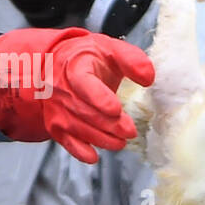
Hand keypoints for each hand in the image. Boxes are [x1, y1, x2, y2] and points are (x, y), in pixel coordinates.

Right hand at [0, 27, 153, 162]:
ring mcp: (56, 109)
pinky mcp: (56, 125)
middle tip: (130, 131)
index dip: (99, 98)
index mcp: (74, 67)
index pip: (84, 84)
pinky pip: (66, 142)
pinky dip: (79, 151)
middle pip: (84, 112)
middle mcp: (60, 89)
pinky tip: (94, 156)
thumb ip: (132, 59)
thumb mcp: (111, 48)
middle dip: (109, 125)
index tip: (116, 109)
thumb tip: (148, 78)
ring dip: (101, 139)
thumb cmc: (88, 58)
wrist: (58, 65)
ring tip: (121, 142)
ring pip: (78, 129)